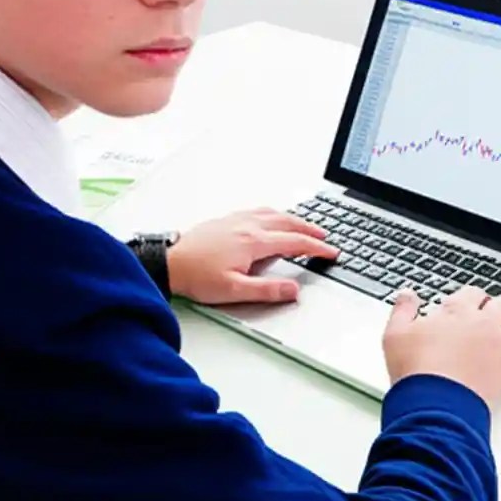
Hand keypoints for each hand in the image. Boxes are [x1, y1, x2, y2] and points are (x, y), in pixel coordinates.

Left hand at [166, 208, 339, 304]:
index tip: (331, 252)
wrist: (169, 261)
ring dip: (294, 219)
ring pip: (274, 213)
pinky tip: (271, 217)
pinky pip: (258, 210)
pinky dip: (274, 213)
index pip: (295, 243)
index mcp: (254, 242)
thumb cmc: (196, 276)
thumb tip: (293, 290)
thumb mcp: (234, 290)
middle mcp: (247, 226)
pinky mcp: (226, 220)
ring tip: (305, 225)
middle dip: (310, 230)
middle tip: (325, 237)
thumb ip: (267, 290)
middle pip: (288, 223)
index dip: (317, 248)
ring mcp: (236, 220)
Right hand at [383, 286, 500, 407]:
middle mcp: (483, 322)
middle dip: (495, 308)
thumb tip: (408, 295)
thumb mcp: (396, 333)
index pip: (473, 292)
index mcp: (457, 311)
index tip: (464, 306)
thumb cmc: (416, 370)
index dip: (470, 298)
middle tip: (487, 318)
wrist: (434, 403)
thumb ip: (403, 309)